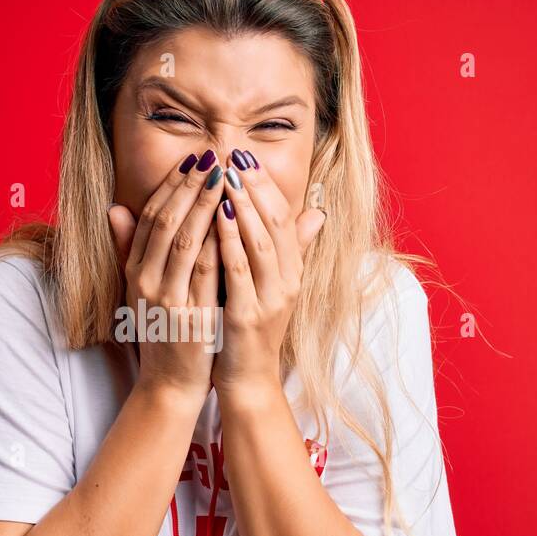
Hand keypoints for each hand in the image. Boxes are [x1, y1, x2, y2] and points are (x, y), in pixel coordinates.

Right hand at [108, 152, 224, 405]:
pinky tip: (232, 218)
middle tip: (211, 155)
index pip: (150, 218)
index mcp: (134, 272)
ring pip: (185, 241)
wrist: (169, 385)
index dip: (171, 186)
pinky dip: (216, 241)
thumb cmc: (162, 333)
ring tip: (224, 175)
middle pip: (166, 222)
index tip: (192, 159)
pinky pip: (205, 271)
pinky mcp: (188, 317)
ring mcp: (166, 300)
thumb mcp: (140, 290)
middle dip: (189, 186)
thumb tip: (114, 208)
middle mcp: (145, 282)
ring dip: (205, 204)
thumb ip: (129, 250)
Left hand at [212, 149, 325, 398]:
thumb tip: (318, 212)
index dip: (265, 184)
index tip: (245, 154)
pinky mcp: (249, 316)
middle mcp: (287, 282)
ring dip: (243, 205)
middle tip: (233, 154)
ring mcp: (270, 299)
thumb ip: (288, 249)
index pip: (283, 216)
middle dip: (254, 186)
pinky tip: (218, 217)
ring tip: (224, 175)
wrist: (248, 381)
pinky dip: (231, 241)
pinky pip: (240, 271)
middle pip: (275, 222)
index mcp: (291, 271)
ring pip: (261, 242)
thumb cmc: (250, 330)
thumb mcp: (273, 285)